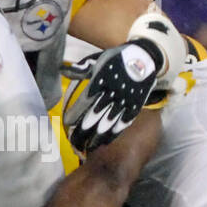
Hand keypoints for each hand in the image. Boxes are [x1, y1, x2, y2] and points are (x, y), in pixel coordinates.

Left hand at [63, 39, 160, 153]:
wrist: (144, 58)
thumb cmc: (117, 59)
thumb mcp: (97, 60)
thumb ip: (80, 69)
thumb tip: (62, 71)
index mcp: (100, 83)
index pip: (83, 104)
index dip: (74, 116)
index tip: (67, 124)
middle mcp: (110, 95)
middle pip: (93, 119)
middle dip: (82, 133)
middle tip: (74, 143)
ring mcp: (123, 103)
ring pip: (107, 125)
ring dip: (95, 138)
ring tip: (86, 148)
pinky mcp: (134, 108)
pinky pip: (122, 125)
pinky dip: (112, 135)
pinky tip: (103, 142)